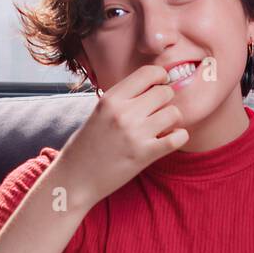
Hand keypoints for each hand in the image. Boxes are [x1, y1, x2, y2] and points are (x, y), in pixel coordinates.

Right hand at [56, 65, 188, 210]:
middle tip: (157, 113)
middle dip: (166, 101)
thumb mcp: (98, 113)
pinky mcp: (144, 155)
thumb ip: (122, 99)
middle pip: (164, 92)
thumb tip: (150, 86)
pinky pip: (178, 137)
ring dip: (172, 121)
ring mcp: (135, 134)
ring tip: (161, 128)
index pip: (148, 73)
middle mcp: (123, 113)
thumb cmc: (86, 146)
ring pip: (174, 113)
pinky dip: (179, 137)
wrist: (75, 179)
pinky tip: (168, 140)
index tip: (158, 87)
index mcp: (110, 99)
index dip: (160, 77)